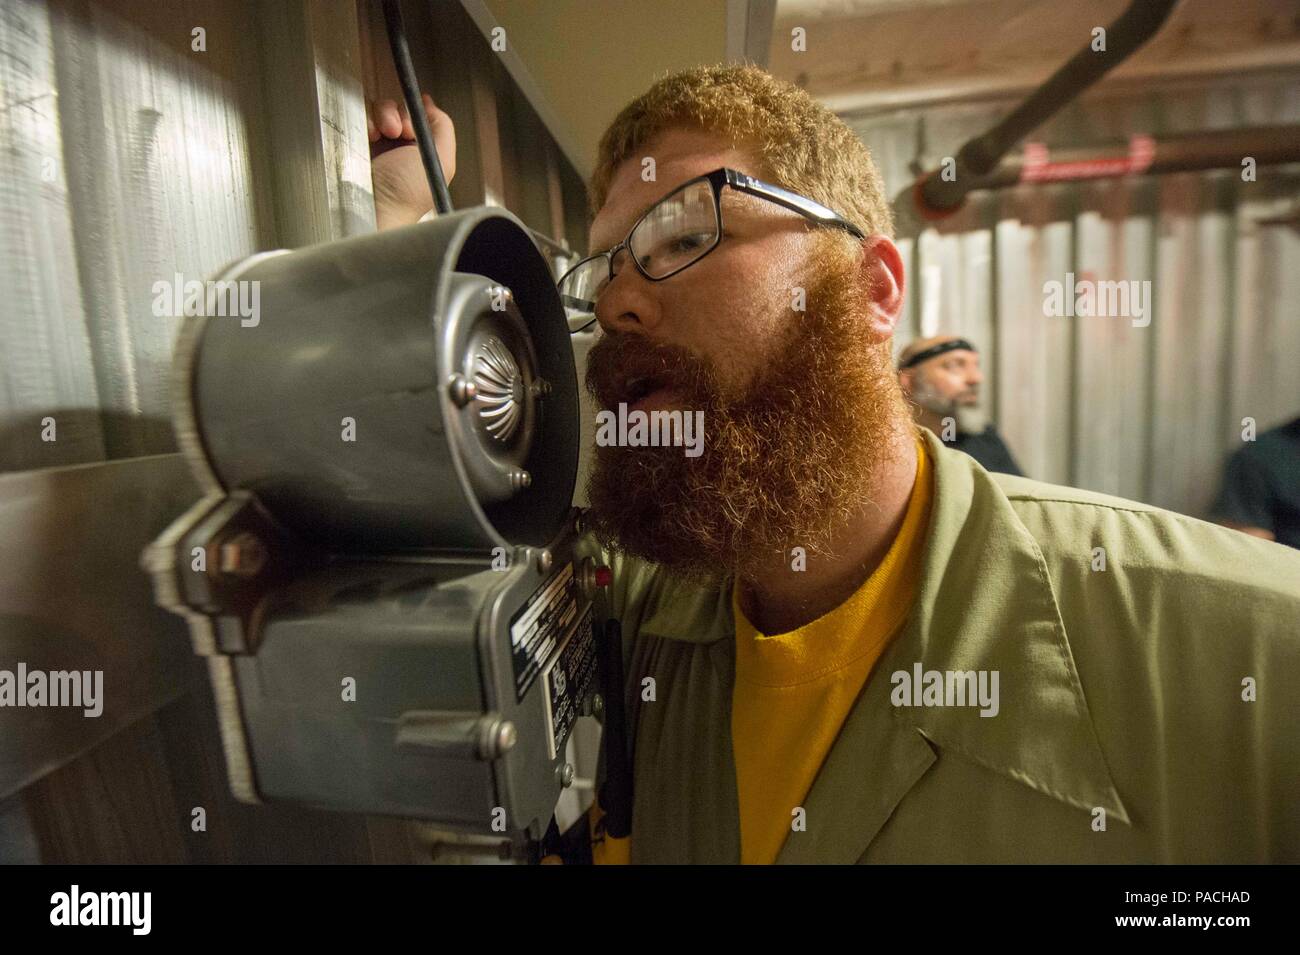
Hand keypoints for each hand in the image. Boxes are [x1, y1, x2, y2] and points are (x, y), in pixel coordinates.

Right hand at [367, 93, 456, 229]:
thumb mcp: (442, 160)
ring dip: (384, 115)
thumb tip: (429, 104)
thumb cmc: (407, 192)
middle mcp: (399, 147)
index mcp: (422, 152)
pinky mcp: (355, 142)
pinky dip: (367, 119)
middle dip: (400, 115)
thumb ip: (444, 128)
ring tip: (383, 134)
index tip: (414, 126)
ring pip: (380, 109)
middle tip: (398, 133)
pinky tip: (369, 136)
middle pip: (400, 108)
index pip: (420, 116)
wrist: (375, 206)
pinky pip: (360, 115)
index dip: (417, 114)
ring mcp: (376, 144)